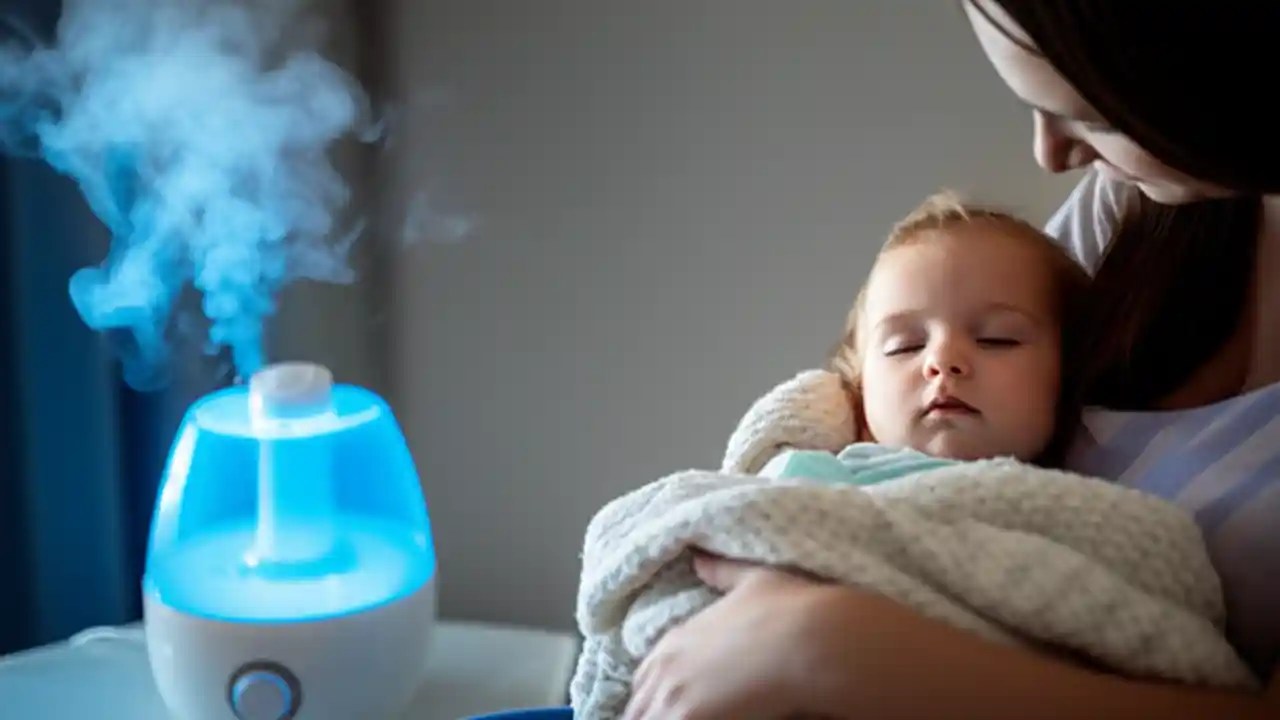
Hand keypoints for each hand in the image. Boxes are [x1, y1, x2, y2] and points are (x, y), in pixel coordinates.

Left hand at [621, 552, 830, 719]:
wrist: (813, 639)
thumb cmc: (790, 609)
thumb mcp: (751, 580)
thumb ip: (720, 572)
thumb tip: (699, 558)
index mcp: (676, 640)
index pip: (645, 679)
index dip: (659, 694)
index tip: (679, 703)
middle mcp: (666, 668)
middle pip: (639, 707)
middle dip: (657, 713)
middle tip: (688, 715)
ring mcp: (673, 696)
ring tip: (700, 719)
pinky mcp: (688, 718)